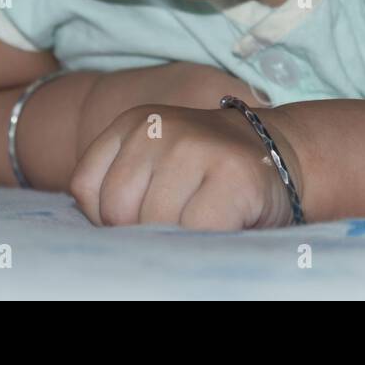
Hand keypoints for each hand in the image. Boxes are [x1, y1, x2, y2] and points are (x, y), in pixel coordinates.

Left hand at [69, 103, 305, 230]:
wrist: (278, 152)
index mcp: (134, 123)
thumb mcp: (152, 163)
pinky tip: (221, 225)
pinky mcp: (231, 176)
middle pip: (117, 210)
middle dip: (141, 230)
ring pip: (154, 224)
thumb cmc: (206, 173)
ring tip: (200, 220)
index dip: (107, 217)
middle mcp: (160, 128)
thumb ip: (118, 185)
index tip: (141, 214)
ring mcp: (196, 148)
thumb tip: (103, 236)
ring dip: (176, 237)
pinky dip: (204, 241)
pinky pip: (195, 232)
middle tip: (176, 221)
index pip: (86, 187)